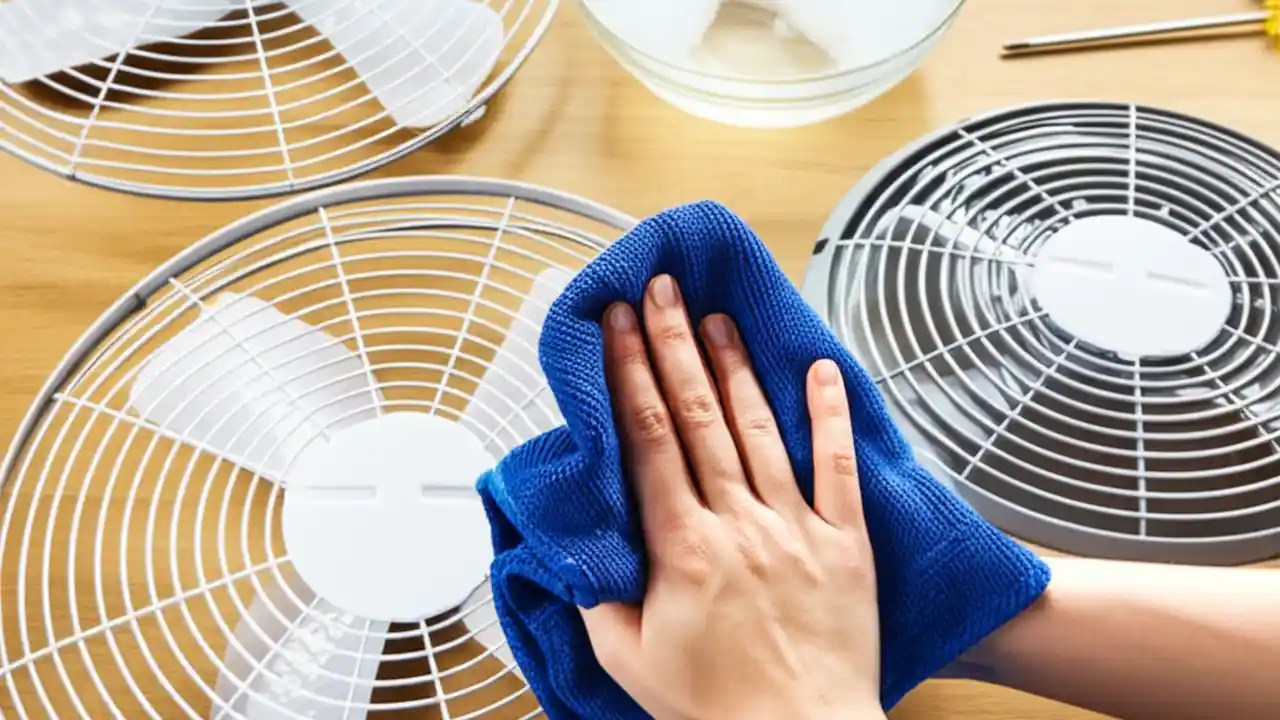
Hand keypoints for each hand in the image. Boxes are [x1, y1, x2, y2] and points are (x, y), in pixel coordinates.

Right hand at [579, 275, 884, 719]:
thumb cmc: (717, 707)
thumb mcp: (628, 660)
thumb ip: (595, 598)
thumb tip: (573, 549)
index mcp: (681, 547)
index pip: (647, 440)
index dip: (629, 372)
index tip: (616, 326)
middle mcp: (738, 523)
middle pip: (698, 416)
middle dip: (673, 345)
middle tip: (659, 291)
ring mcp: (795, 527)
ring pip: (761, 429)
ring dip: (735, 366)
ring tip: (717, 315)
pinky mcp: (844, 542)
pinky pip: (839, 466)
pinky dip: (832, 414)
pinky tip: (822, 368)